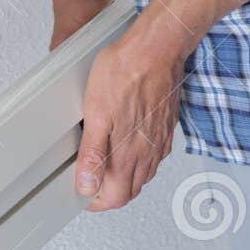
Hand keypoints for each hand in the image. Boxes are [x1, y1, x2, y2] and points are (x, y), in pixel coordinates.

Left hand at [73, 0, 249, 210]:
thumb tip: (86, 186)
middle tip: (90, 180)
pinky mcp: (166, 126)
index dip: (96, 201)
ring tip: (105, 164)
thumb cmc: (125, 73)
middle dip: (109, 192)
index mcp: (129, 154)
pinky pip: (154, 155)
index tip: (82, 191)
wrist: (157, 48)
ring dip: (124, 177)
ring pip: (143, 174)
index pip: (115, 198)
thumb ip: (92, 154)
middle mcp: (148, 152)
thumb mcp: (96, 114)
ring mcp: (160, 140)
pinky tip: (129, 143)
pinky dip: (139, 159)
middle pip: (130, 190)